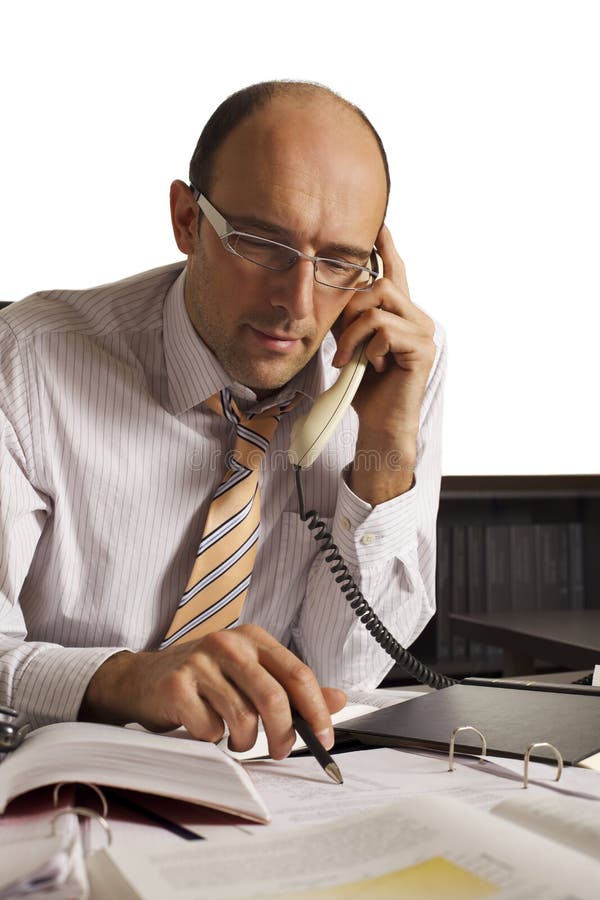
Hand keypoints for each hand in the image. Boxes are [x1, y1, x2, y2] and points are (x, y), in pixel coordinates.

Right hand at [79, 624, 345, 759]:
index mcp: (253, 638)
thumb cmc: (204, 680)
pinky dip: (212, 740)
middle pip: (273, 698)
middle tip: (278, 752)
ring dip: (243, 742)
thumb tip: (339, 700)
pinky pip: (209, 729)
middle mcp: (228, 643)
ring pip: (242, 719)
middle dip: (283, 735)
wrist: (142, 679)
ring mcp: (199, 662)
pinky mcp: (176, 685)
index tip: (324, 738)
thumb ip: (293, 688)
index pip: (298, 673)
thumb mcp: (251, 676)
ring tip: (233, 738)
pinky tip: (203, 728)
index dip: (316, 710)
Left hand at [332, 225, 436, 503]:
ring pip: (377, 304)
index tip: (378, 223)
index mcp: (399, 314)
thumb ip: (346, 318)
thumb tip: (327, 290)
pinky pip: (383, 328)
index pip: (394, 271)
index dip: (386, 246)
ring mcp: (422, 331)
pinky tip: (369, 366)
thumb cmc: (365, 388)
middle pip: (378, 284)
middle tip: (340, 344)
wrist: (379, 424)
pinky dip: (366, 347)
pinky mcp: (421, 348)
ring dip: (353, 332)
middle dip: (349, 309)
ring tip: (347, 358)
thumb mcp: (349, 344)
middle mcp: (416, 317)